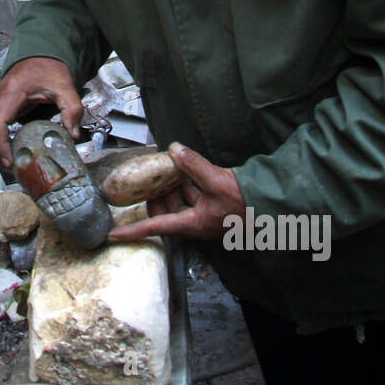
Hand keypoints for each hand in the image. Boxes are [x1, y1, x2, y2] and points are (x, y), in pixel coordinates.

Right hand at [0, 56, 83, 169]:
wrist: (41, 55)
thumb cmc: (49, 69)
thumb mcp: (64, 88)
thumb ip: (71, 110)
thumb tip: (73, 133)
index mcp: (12, 92)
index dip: (0, 144)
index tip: (9, 159)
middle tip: (9, 167)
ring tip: (6, 163)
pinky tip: (5, 150)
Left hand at [108, 142, 244, 241]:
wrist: (271, 205)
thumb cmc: (245, 202)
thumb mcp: (216, 181)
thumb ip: (193, 165)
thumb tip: (173, 149)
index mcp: (192, 223)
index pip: (155, 227)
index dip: (132, 230)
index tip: (113, 234)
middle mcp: (196, 223)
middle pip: (164, 214)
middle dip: (153, 199)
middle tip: (145, 182)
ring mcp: (205, 216)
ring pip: (178, 205)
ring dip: (170, 190)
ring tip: (165, 172)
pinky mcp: (214, 207)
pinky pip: (192, 198)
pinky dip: (186, 186)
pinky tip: (186, 171)